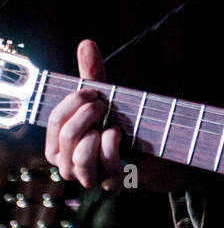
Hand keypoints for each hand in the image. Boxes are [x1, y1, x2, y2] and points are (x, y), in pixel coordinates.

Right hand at [45, 39, 178, 192]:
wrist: (165, 150)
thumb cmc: (129, 124)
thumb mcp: (108, 99)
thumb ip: (94, 74)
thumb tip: (86, 43)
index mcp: (62, 144)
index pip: (54, 121)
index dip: (71, 102)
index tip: (92, 91)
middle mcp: (70, 165)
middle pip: (65, 136)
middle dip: (85, 113)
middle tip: (103, 104)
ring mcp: (91, 178)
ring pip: (79, 156)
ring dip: (97, 132)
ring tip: (111, 123)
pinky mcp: (113, 185)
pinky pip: (105, 164)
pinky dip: (113, 144)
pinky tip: (120, 135)